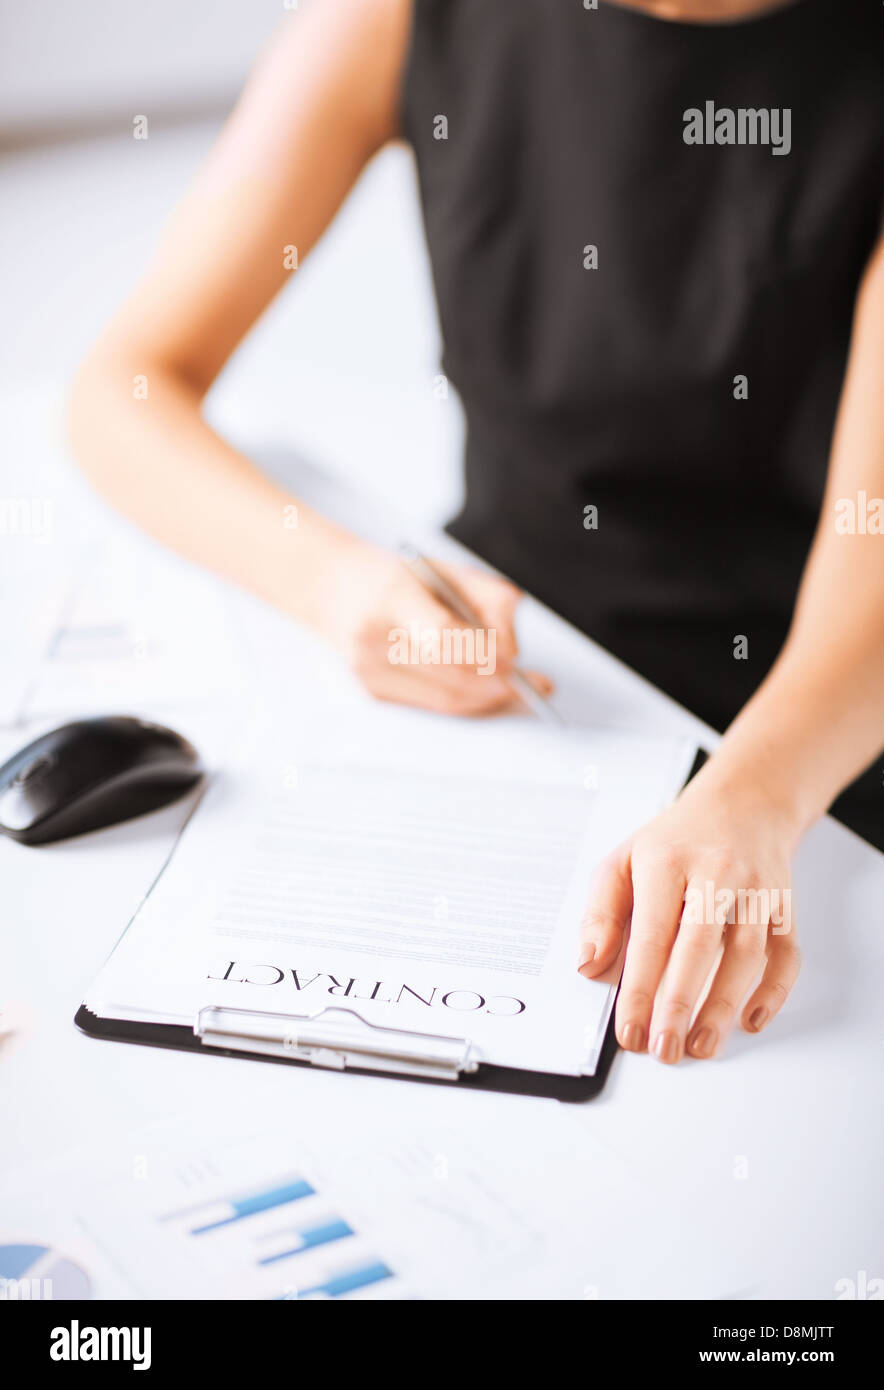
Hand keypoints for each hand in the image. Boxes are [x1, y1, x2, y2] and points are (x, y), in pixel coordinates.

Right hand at [332, 547, 552, 715]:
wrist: (331, 587)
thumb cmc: (400, 576)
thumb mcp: (445, 569)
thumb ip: (488, 599)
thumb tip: (514, 653)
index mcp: (392, 594)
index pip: (445, 637)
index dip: (489, 657)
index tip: (522, 665)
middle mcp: (374, 637)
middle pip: (451, 677)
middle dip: (501, 687)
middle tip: (539, 688)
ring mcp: (369, 670)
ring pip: (446, 700)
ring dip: (490, 701)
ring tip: (523, 695)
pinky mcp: (372, 691)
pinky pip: (433, 706)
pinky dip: (467, 703)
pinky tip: (491, 696)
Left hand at [576, 770, 801, 1062]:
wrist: (743, 801)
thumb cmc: (677, 840)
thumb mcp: (623, 860)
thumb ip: (601, 913)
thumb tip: (589, 964)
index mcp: (668, 862)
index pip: (651, 934)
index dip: (639, 988)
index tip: (629, 1029)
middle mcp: (717, 872)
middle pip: (699, 946)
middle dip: (679, 1004)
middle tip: (663, 1048)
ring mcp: (756, 889)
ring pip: (747, 954)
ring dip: (724, 1005)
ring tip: (701, 1045)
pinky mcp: (785, 905)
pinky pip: (787, 953)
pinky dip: (775, 990)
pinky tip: (751, 1019)